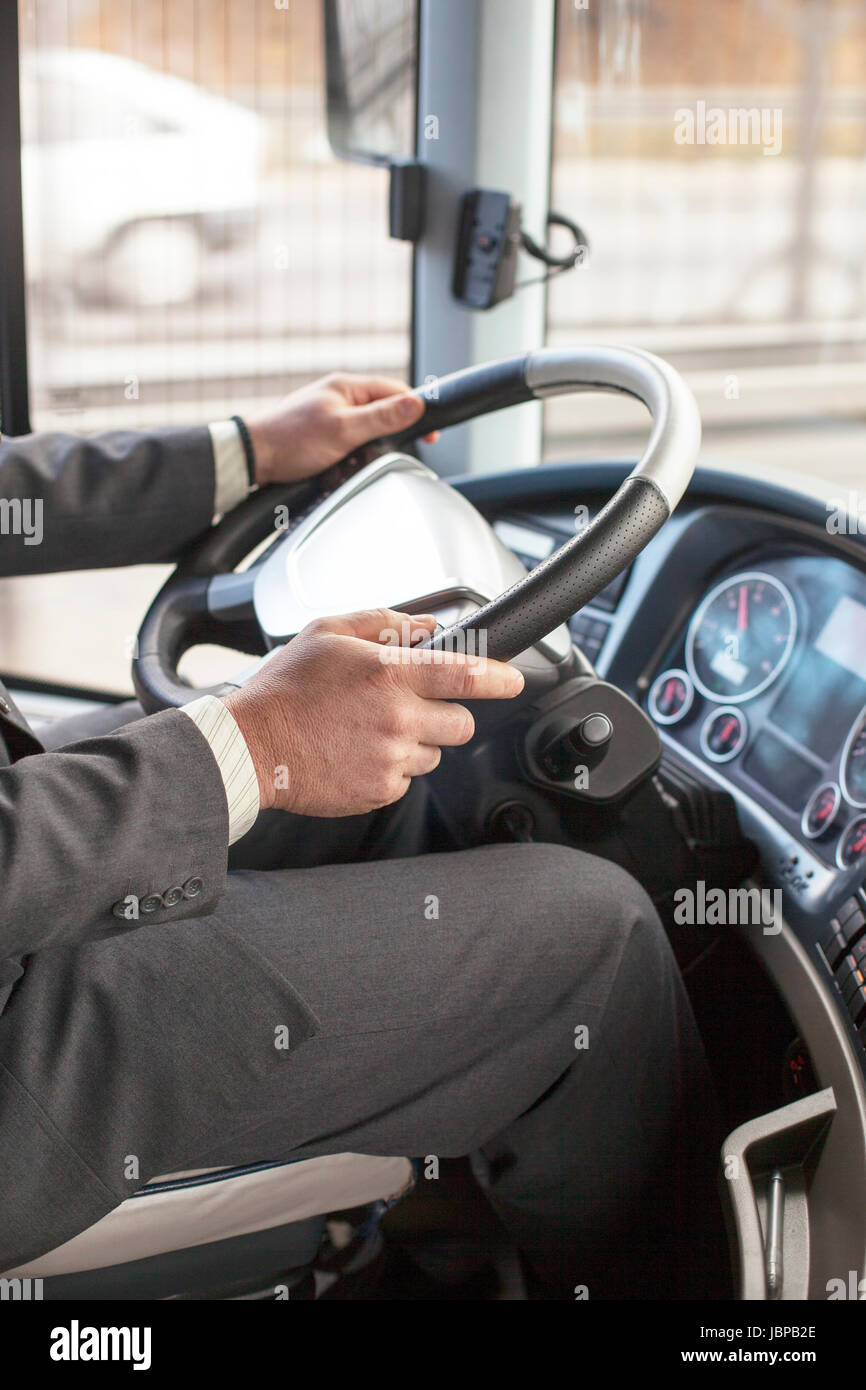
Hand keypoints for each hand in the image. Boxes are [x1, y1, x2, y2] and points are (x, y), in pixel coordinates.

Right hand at [223, 609, 523, 818]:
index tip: (513, 679)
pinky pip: (406, 778)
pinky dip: (391, 767)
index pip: (470, 674)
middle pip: (462, 723)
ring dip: (416, 741)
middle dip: (448, 713)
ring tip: (371, 729)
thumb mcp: (328, 632)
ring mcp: (390, 758)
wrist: (250, 746)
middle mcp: (397, 717)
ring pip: (435, 753)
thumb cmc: (285, 688)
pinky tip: (357, 752)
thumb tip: (429, 626)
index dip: (501, 677)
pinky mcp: (379, 790)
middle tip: (412, 706)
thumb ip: (386, 623)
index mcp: (389, 673)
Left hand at [245, 373, 436, 485]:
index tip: (431, 431)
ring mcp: (331, 414)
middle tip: (399, 450)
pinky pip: (352, 441)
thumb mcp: (344, 430)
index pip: (395, 390)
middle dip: (392, 432)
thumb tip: (415, 404)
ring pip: (369, 429)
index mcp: (346, 386)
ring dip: (371, 446)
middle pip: (383, 410)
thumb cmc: (290, 440)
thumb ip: (381, 417)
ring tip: (365, 459)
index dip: (416, 409)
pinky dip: (355, 454)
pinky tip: (349, 465)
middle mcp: (340, 396)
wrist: (254, 458)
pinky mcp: (323, 433)